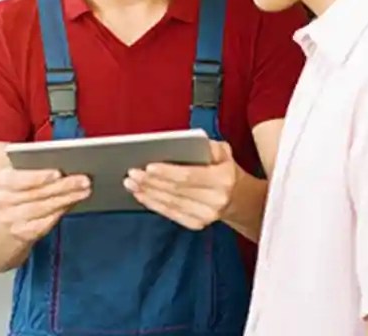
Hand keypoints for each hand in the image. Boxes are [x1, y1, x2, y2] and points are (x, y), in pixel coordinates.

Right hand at [0, 168, 90, 243]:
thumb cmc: (7, 199)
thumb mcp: (8, 182)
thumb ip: (28, 172)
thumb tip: (60, 168)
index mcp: (0, 182)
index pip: (17, 179)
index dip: (38, 177)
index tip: (57, 172)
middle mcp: (3, 202)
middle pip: (37, 193)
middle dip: (63, 186)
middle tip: (84, 179)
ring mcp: (12, 220)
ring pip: (43, 208)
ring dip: (67, 199)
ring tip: (84, 190)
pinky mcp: (22, 234)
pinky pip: (44, 223)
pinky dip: (60, 212)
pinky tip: (72, 204)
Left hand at [125, 140, 239, 230]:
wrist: (236, 196)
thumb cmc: (222, 168)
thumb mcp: (222, 152)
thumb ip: (206, 145)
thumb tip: (185, 143)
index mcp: (222, 179)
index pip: (189, 176)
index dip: (167, 172)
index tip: (148, 166)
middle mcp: (216, 200)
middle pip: (176, 190)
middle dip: (151, 182)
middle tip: (132, 173)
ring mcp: (207, 215)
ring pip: (171, 203)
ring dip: (147, 193)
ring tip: (131, 183)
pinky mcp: (197, 223)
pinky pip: (171, 214)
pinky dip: (153, 204)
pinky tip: (141, 195)